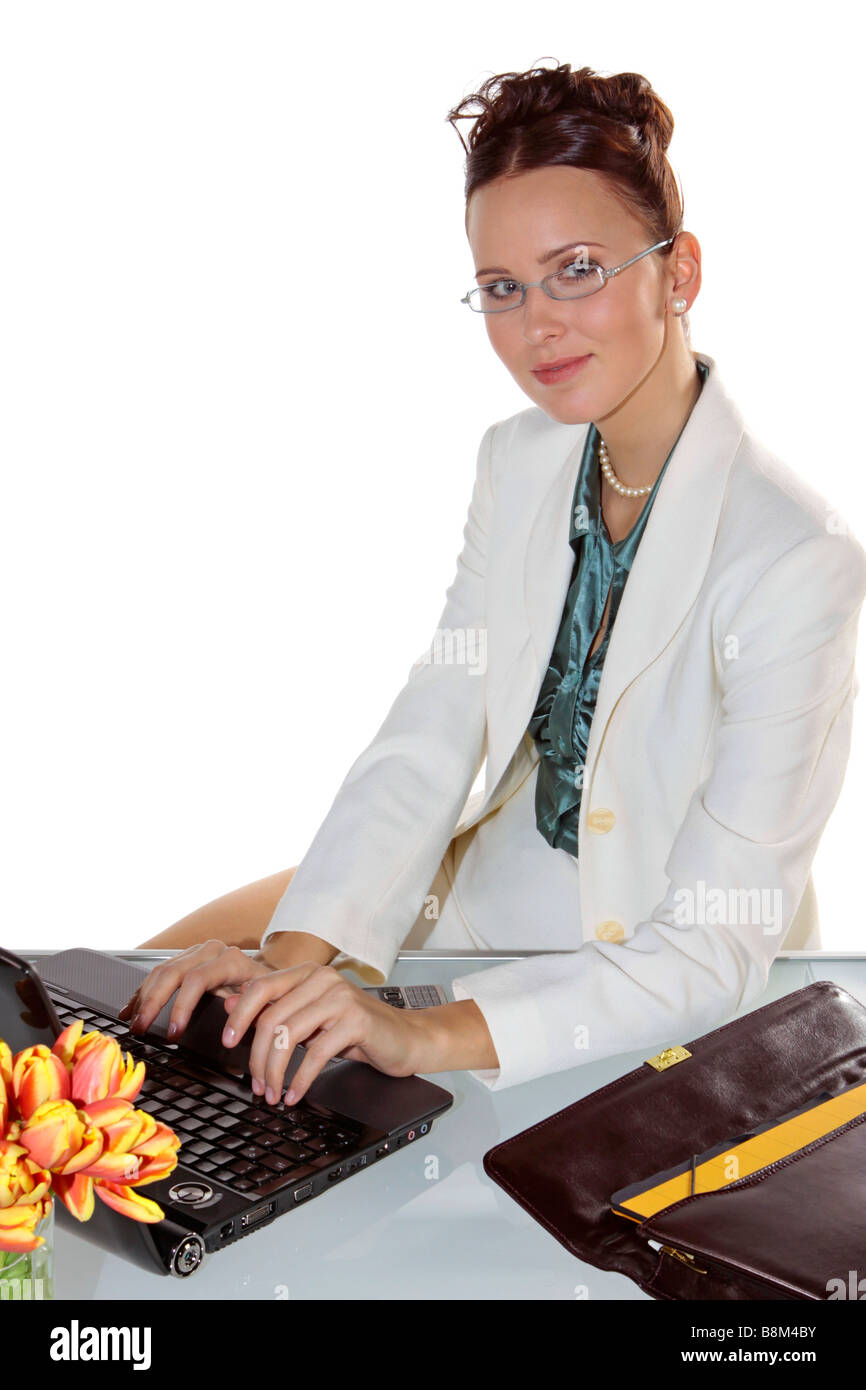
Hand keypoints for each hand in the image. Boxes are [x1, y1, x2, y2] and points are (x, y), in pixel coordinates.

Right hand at [117, 939, 274, 1037]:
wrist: (269, 974)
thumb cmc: (268, 992)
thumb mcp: (266, 1000)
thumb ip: (251, 1004)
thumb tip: (228, 1006)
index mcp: (230, 960)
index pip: (196, 979)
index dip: (181, 1006)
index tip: (173, 1032)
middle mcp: (211, 951)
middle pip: (172, 973)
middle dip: (153, 1003)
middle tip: (142, 1029)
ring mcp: (196, 953)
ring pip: (161, 971)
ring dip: (144, 998)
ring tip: (134, 1023)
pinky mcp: (186, 958)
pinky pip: (159, 972)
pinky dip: (144, 991)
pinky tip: (133, 1007)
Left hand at [220, 963, 424, 1105]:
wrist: (407, 1038)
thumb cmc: (358, 1029)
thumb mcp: (311, 1018)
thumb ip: (275, 1009)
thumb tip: (229, 1004)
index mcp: (308, 974)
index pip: (261, 987)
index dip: (239, 1016)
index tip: (227, 1043)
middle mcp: (323, 979)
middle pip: (271, 1017)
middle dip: (257, 1057)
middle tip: (256, 1084)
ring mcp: (340, 997)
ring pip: (288, 1035)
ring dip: (275, 1071)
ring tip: (272, 1093)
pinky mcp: (356, 1020)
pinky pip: (316, 1054)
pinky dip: (300, 1080)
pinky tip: (295, 1095)